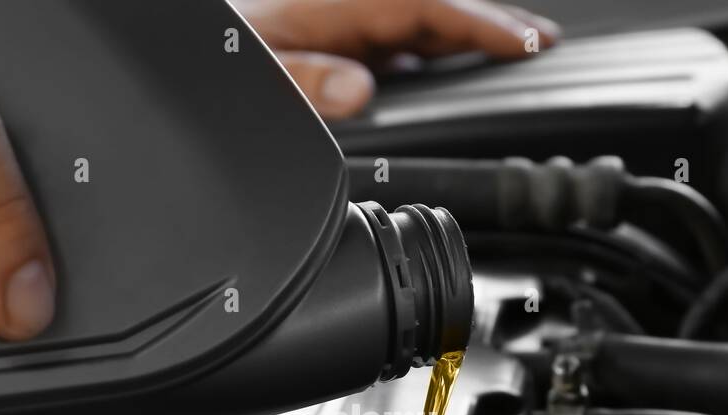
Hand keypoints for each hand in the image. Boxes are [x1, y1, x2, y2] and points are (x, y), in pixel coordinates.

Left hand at [237, 0, 560, 119]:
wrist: (186, 47)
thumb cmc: (215, 52)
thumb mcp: (253, 72)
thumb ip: (303, 82)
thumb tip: (358, 92)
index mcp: (334, 3)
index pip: (426, 6)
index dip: (481, 22)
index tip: (526, 40)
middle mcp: (343, 6)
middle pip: (432, 8)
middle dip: (490, 22)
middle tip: (541, 43)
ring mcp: (340, 20)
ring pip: (418, 21)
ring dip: (464, 33)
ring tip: (511, 50)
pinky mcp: (332, 37)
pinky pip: (395, 37)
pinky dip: (430, 48)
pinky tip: (444, 66)